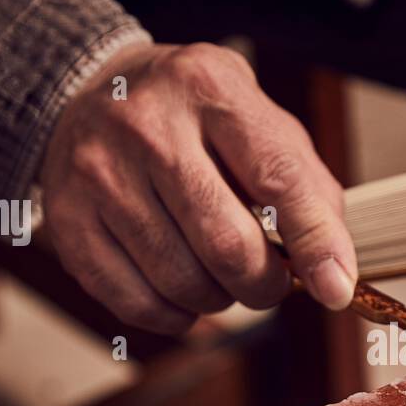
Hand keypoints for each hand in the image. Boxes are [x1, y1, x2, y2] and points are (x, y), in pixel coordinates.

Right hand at [39, 42, 356, 333]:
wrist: (97, 92)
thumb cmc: (197, 119)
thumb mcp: (259, 121)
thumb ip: (305, 186)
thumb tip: (334, 270)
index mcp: (210, 89)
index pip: (278, 179)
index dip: (316, 244)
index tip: (337, 290)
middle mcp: (147, 125)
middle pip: (226, 245)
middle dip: (264, 285)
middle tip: (269, 283)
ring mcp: (99, 173)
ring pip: (183, 282)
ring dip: (220, 300)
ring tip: (221, 275)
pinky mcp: (68, 220)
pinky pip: (137, 303)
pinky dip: (176, 316)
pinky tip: (183, 293)